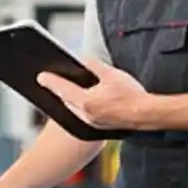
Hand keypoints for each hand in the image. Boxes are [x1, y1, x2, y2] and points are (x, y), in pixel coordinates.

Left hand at [37, 59, 153, 129]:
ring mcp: (92, 123)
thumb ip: (94, 65)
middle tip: (50, 80)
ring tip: (64, 89)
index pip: (63, 89)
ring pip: (74, 109)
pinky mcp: (99, 127)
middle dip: (58, 90)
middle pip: (66, 100)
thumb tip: (83, 60)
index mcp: (86, 101)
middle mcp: (85, 114)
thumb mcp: (112, 74)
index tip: (40, 76)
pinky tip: (82, 100)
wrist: (147, 115)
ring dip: (68, 99)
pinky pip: (82, 115)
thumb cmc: (132, 96)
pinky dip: (79, 106)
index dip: (51, 81)